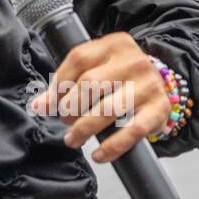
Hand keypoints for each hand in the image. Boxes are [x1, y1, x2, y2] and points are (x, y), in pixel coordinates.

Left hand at [28, 31, 170, 162]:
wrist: (161, 84)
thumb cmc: (120, 77)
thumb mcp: (96, 69)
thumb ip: (67, 83)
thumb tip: (38, 105)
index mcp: (114, 44)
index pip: (78, 59)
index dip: (59, 84)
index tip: (50, 103)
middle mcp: (133, 60)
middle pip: (91, 83)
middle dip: (71, 106)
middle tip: (64, 120)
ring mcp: (148, 84)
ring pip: (109, 108)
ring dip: (85, 127)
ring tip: (73, 138)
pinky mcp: (159, 109)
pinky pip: (133, 130)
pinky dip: (113, 146)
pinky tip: (100, 154)